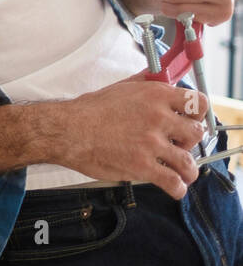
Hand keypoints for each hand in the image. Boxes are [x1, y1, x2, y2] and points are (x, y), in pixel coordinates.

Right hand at [58, 78, 208, 197]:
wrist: (67, 130)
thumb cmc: (89, 109)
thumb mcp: (120, 88)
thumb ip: (143, 83)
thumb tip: (158, 77)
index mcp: (155, 95)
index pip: (198, 103)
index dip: (198, 115)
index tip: (192, 121)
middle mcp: (158, 118)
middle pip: (196, 134)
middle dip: (190, 142)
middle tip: (179, 146)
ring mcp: (152, 143)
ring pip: (189, 163)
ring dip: (188, 170)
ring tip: (182, 172)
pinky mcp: (143, 166)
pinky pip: (173, 182)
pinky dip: (177, 188)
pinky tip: (173, 187)